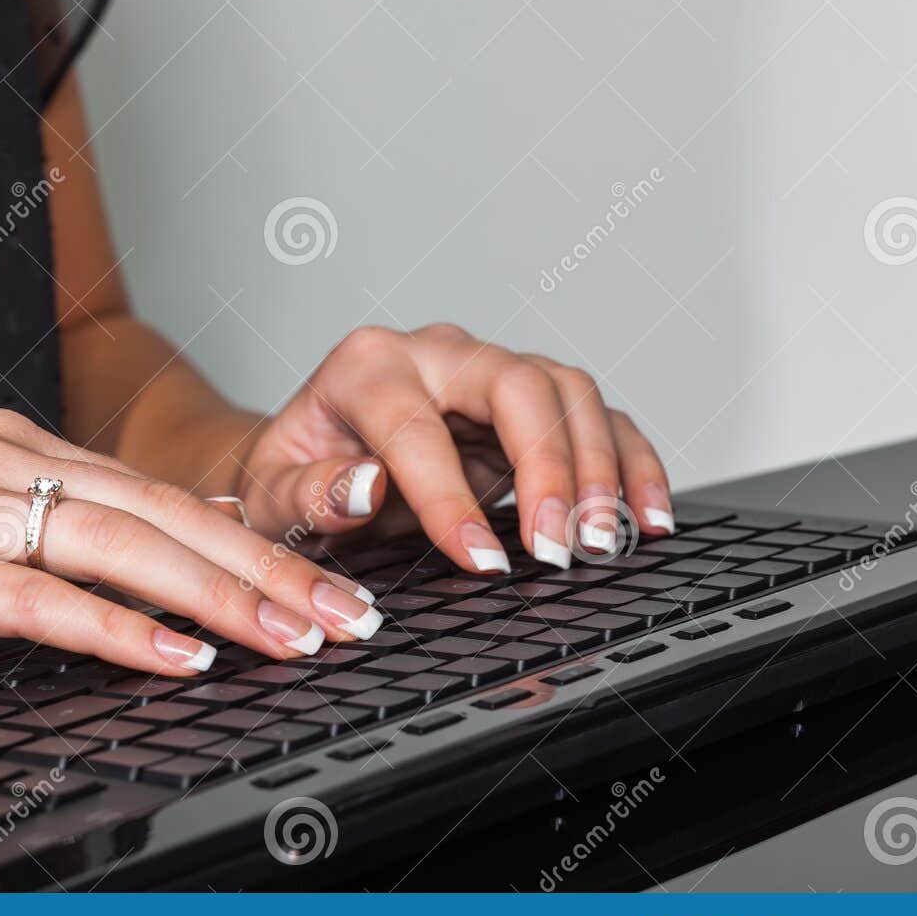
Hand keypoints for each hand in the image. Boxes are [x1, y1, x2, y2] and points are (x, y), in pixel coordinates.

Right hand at [0, 409, 381, 734]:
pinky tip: (179, 658)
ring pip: (111, 542)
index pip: (158, 495)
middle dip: (264, 567)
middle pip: (157, 510)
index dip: (252, 544)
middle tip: (346, 615)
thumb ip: (56, 568)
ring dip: (215, 595)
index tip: (327, 591)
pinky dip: (115, 629)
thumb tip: (169, 597)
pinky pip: (33, 596)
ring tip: (293, 637)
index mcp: (10, 451)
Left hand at [231, 324, 671, 572]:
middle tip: (559, 547)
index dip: (451, 496)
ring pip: (566, 391)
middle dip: (548, 466)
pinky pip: (593, 416)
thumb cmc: (287, 478)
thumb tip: (362, 487)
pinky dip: (628, 462)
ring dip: (597, 466)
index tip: (478, 560)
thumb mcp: (271, 495)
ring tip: (604, 541)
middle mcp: (434, 355)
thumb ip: (308, 492)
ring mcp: (486, 372)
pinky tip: (646, 517)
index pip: (417, 425)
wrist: (303, 462)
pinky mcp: (526, 403)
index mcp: (365, 368)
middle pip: (516, 384)